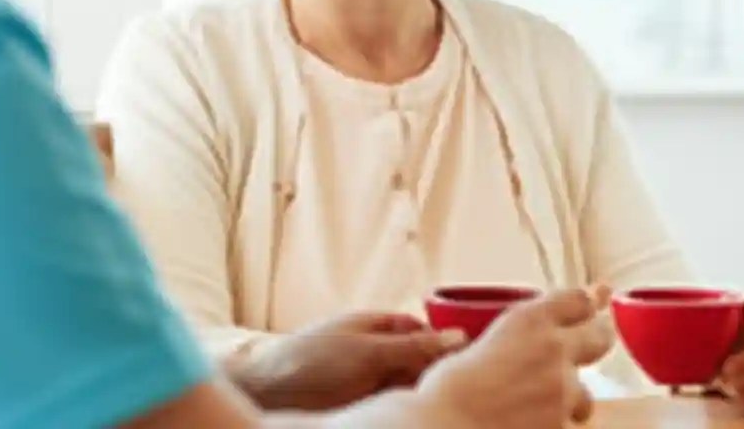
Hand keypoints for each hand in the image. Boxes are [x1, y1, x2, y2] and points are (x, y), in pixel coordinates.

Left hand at [227, 312, 465, 410]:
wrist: (265, 393)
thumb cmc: (309, 361)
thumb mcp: (368, 352)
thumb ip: (414, 346)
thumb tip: (460, 337)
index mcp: (381, 327)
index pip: (429, 333)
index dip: (452, 347)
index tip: (478, 361)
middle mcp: (380, 354)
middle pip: (425, 363)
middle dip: (444, 375)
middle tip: (474, 392)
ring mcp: (373, 382)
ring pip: (414, 389)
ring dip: (429, 396)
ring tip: (457, 407)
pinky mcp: (366, 407)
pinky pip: (397, 408)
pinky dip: (410, 411)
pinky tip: (424, 416)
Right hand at [415, 287, 614, 428]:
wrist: (445, 428)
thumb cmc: (445, 391)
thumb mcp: (471, 349)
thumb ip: (503, 343)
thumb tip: (499, 351)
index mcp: (528, 320)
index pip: (578, 300)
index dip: (586, 301)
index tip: (595, 299)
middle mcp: (554, 350)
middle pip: (600, 336)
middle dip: (597, 338)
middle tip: (590, 343)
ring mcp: (563, 392)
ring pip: (584, 394)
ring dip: (570, 398)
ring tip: (542, 406)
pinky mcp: (561, 427)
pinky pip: (564, 425)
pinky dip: (550, 425)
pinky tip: (523, 425)